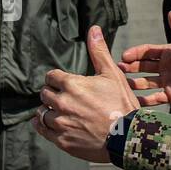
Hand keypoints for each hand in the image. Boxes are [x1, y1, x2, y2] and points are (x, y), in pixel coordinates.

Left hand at [33, 26, 139, 161]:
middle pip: (45, 93)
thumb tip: (94, 29)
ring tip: (59, 111)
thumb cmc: (121, 104)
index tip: (63, 82)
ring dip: (48, 110)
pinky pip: (43, 130)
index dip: (57, 78)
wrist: (128, 138)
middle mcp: (62, 103)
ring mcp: (61, 123)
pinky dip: (43, 125)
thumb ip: (99, 52)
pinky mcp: (62, 140)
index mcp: (72, 85)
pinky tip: (48, 123)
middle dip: (52, 93)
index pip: (51, 76)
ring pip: (42, 112)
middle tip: (64, 97)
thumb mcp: (112, 74)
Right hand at [119, 11, 170, 106]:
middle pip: (143, 66)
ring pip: (146, 82)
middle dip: (130, 67)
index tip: (124, 56)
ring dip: (134, 83)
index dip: (136, 53)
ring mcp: (169, 81)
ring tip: (123, 84)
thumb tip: (170, 13)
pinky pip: (155, 98)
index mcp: (170, 52)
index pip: (148, 51)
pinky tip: (134, 100)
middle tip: (118, 69)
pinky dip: (145, 100)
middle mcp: (167, 67)